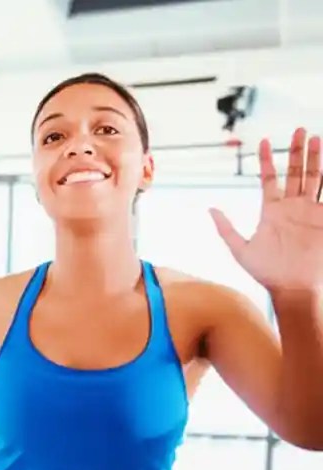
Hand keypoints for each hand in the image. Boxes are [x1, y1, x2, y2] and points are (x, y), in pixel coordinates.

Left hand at [211, 129, 322, 292]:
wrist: (291, 287)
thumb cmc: (266, 272)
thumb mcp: (240, 250)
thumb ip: (226, 229)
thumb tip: (210, 209)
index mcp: (272, 210)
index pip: (270, 178)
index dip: (267, 160)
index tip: (264, 140)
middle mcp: (293, 207)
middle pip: (296, 172)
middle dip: (297, 151)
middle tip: (299, 129)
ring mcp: (310, 211)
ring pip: (315, 177)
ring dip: (316, 157)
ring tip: (316, 136)